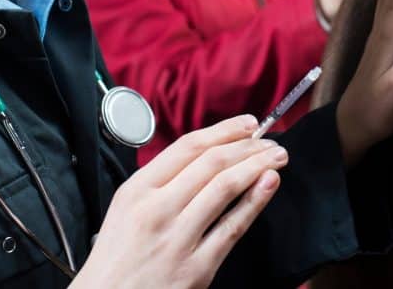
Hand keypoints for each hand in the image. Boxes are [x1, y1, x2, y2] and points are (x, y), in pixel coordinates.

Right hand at [74, 115, 287, 288]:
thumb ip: (159, 183)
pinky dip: (255, 202)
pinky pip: (232, 227)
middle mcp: (158, 209)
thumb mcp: (124, 209)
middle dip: (248, 146)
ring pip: (226, 187)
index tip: (247, 124)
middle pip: (212, 163)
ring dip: (257, 166)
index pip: (188, 148)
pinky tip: (269, 185)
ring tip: (276, 157)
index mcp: (137, 190)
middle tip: (271, 140)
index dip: (224, 131)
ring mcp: (179, 238)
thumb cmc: (116, 259)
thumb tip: (204, 158)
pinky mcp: (197, 267)